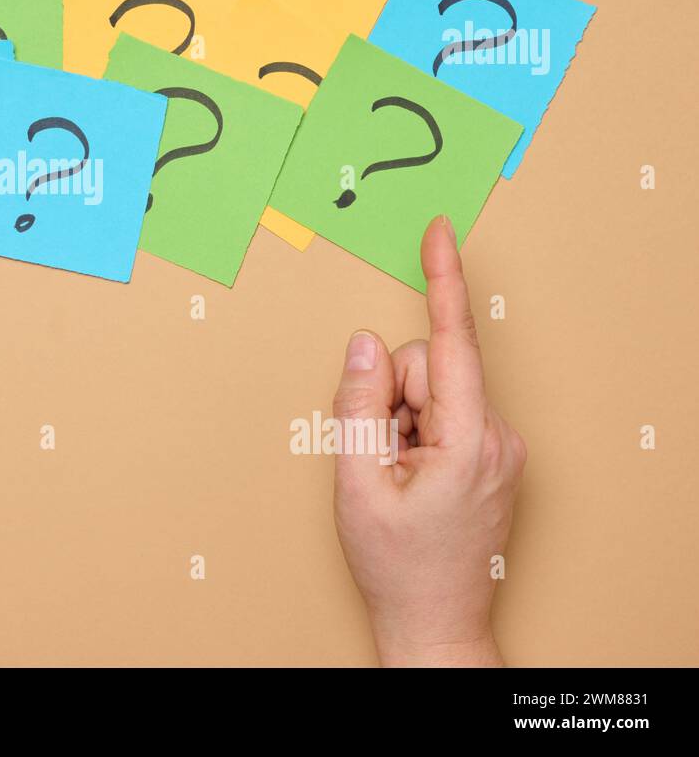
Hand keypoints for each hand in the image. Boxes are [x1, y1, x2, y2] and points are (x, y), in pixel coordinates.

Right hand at [331, 216, 525, 666]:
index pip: (451, 342)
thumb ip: (356, 404)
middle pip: (425, 367)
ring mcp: (500, 446)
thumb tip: (365, 343)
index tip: (441, 231)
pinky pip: (442, 413)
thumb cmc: (398, 565)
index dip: (443, 280)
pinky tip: (412, 473)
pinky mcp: (493, 454)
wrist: (435, 625)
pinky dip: (415, 432)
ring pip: (430, 390)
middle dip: (389, 397)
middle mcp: (498, 435)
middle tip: (379, 453)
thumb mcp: (357, 482)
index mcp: (469, 439)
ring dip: (399, 420)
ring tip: (396, 473)